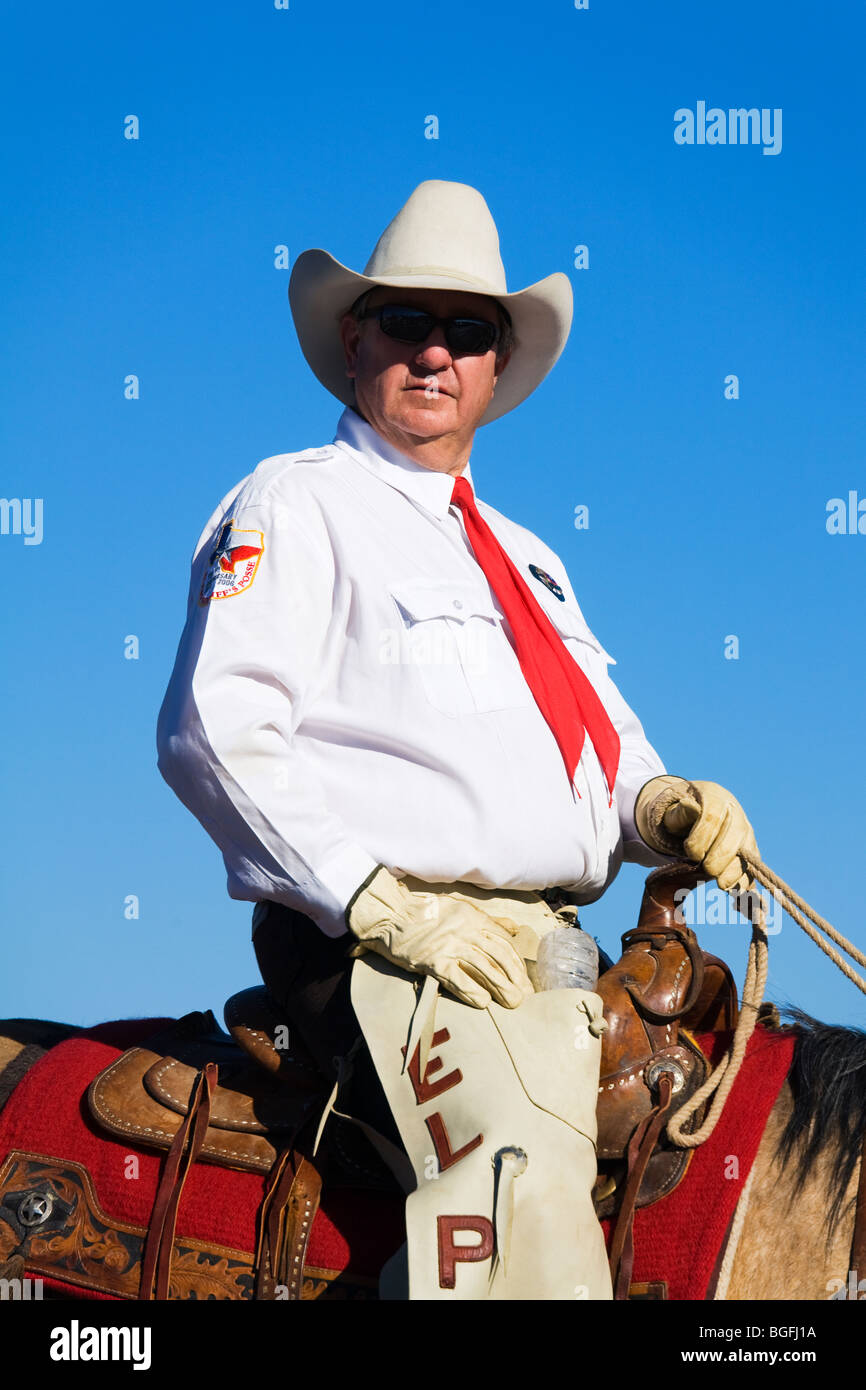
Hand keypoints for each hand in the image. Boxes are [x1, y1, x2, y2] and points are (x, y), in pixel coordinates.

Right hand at [346, 865, 533, 1008]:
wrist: (392, 915)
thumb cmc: (426, 912)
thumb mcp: (460, 907)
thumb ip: (488, 919)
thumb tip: (514, 928)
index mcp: (474, 917)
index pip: (504, 941)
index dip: (517, 962)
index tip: (524, 978)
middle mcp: (466, 931)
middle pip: (499, 956)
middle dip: (515, 978)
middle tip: (524, 996)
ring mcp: (451, 946)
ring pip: (484, 969)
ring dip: (501, 988)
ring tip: (511, 1003)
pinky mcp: (435, 961)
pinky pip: (459, 980)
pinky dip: (473, 992)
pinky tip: (483, 1002)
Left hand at [634, 775, 758, 894]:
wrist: (696, 816)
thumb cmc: (682, 815)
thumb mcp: (673, 811)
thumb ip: (678, 813)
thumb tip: (689, 806)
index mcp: (715, 798)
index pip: (712, 817)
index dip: (702, 837)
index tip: (689, 851)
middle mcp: (735, 814)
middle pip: (734, 835)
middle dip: (721, 855)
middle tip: (708, 870)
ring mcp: (745, 833)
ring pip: (747, 852)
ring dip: (737, 870)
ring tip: (723, 884)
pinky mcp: (749, 852)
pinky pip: (752, 867)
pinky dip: (747, 881)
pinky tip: (739, 894)